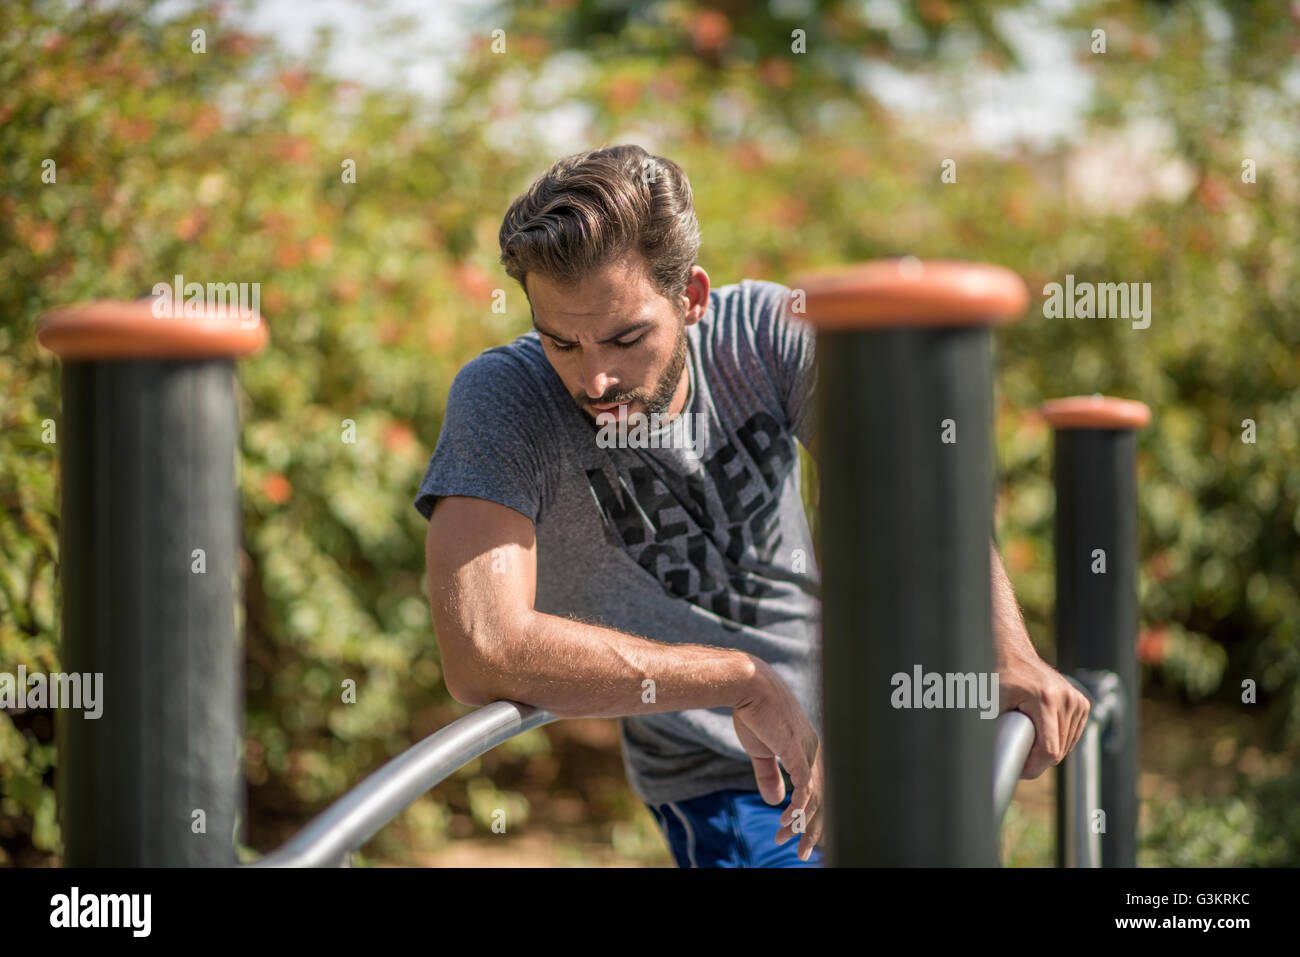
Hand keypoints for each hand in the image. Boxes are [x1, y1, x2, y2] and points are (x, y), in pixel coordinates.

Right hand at [731, 656, 824, 860]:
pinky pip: (804, 789)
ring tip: (788, 844)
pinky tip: (785, 822)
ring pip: (817, 799)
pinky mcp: (798, 751)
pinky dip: (796, 809)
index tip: (805, 837)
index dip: (816, 817)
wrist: (747, 687)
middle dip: (814, 830)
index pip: (822, 791)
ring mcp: (809, 752)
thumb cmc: (753, 712)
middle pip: (826, 800)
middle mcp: (816, 752)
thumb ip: (768, 775)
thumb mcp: (760, 750)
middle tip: (803, 853)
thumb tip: (775, 801)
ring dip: (802, 825)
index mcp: (810, 750)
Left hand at [999, 653, 1090, 778]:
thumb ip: (995, 731)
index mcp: (1045, 700)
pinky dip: (1060, 740)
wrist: (1013, 653)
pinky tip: (1044, 734)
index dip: (1034, 768)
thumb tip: (992, 761)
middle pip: (1059, 751)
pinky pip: (1073, 735)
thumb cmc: (999, 678)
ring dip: (1049, 751)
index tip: (1019, 771)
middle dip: (1038, 761)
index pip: (1050, 751)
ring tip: (1028, 742)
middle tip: (1019, 758)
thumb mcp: (992, 704)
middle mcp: (1066, 699)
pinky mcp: (1082, 703)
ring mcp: (1077, 700)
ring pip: (1067, 746)